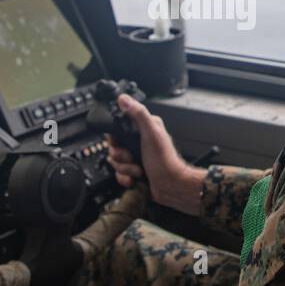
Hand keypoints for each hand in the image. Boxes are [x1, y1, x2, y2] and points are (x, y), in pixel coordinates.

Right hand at [104, 94, 206, 213]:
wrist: (171, 186)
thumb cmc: (165, 161)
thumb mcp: (151, 133)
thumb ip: (138, 114)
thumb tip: (124, 99)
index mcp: (143, 128)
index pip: (118, 127)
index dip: (115, 137)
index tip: (120, 142)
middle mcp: (139, 141)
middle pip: (114, 146)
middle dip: (120, 156)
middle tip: (132, 157)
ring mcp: (136, 156)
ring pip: (115, 161)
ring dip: (125, 168)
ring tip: (137, 169)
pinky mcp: (133, 170)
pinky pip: (119, 173)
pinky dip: (125, 177)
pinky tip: (135, 178)